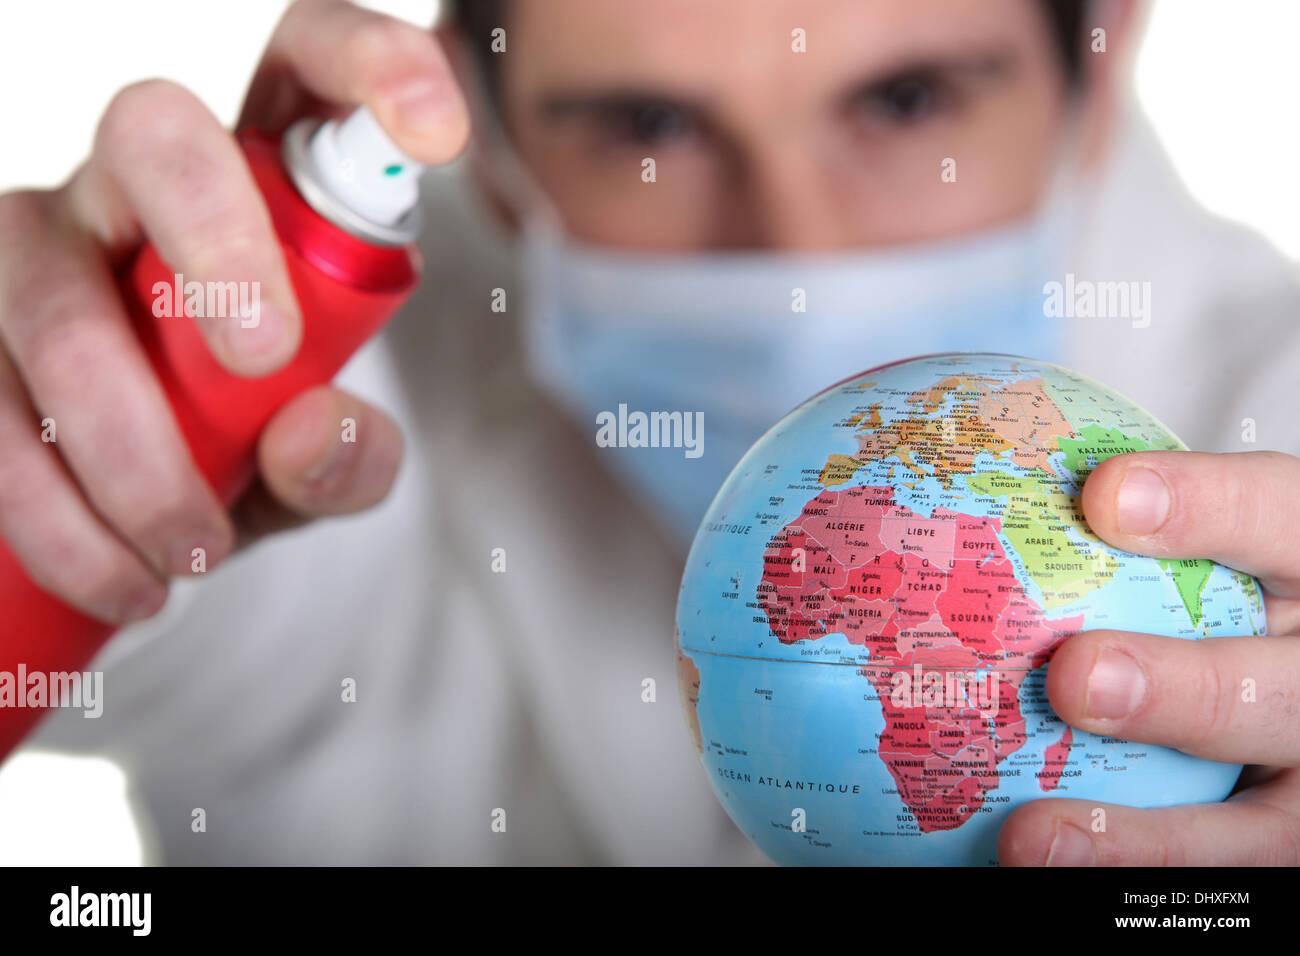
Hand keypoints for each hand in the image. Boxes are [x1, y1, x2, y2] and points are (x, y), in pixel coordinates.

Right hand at [0, 0, 468, 624]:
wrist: (137, 516)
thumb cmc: (243, 445)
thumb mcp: (315, 459)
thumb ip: (346, 456)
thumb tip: (314, 433)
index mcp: (253, 186)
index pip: (300, 65)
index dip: (370, 64)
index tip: (435, 130)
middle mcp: (133, 192)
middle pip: (152, 132)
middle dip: (215, 235)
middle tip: (266, 360)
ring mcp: (33, 252)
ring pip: (51, 299)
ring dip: (127, 445)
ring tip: (195, 554)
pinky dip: (54, 517)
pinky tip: (123, 579)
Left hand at [999, 450, 1299, 864]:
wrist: (1280, 675)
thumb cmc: (1210, 593)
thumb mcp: (1194, 549)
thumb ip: (1107, 533)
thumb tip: (952, 513)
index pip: (1279, 516)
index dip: (1205, 504)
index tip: (1104, 497)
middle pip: (1283, 691)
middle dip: (1185, 690)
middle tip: (1076, 679)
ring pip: (1267, 827)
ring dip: (1148, 838)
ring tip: (1032, 838)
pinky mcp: (1291, 844)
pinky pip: (1223, 873)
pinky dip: (1130, 874)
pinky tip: (1038, 865)